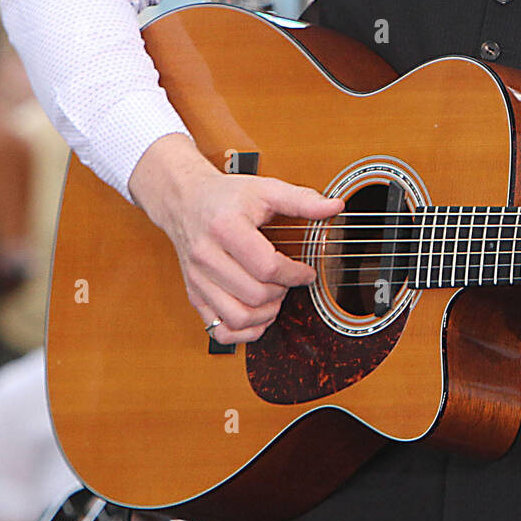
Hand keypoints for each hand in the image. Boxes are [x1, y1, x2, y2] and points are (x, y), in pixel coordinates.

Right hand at [129, 133, 342, 343]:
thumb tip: (335, 207)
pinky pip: (218, 330)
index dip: (295, 274)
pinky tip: (258, 315)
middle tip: (288, 281)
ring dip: (265, 315)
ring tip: (276, 297)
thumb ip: (302, 200)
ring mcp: (198, 279)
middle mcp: (207, 256)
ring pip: (237, 318)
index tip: (306, 272)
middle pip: (255, 294)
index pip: (266, 266)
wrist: (185, 200)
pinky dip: (243, 332)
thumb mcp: (266, 189)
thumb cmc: (226, 196)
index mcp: (225, 228)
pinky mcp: (194, 294)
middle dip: (282, 292)